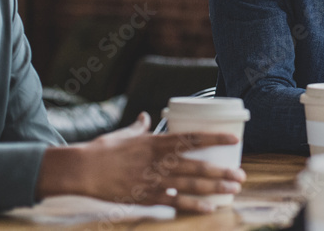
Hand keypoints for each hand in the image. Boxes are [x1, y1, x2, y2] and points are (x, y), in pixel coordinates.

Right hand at [37, 112, 245, 212]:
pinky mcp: (146, 196)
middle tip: (241, 175)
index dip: (215, 138)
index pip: (192, 138)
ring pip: (190, 184)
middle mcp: (159, 160)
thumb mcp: (124, 134)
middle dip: (221, 171)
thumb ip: (138, 126)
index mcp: (157, 141)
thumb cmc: (103, 149)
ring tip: (233, 189)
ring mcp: (154, 179)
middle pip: (197, 165)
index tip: (234, 139)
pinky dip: (193, 205)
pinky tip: (209, 208)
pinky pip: (174, 202)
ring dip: (214, 188)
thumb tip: (144, 115)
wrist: (83, 169)